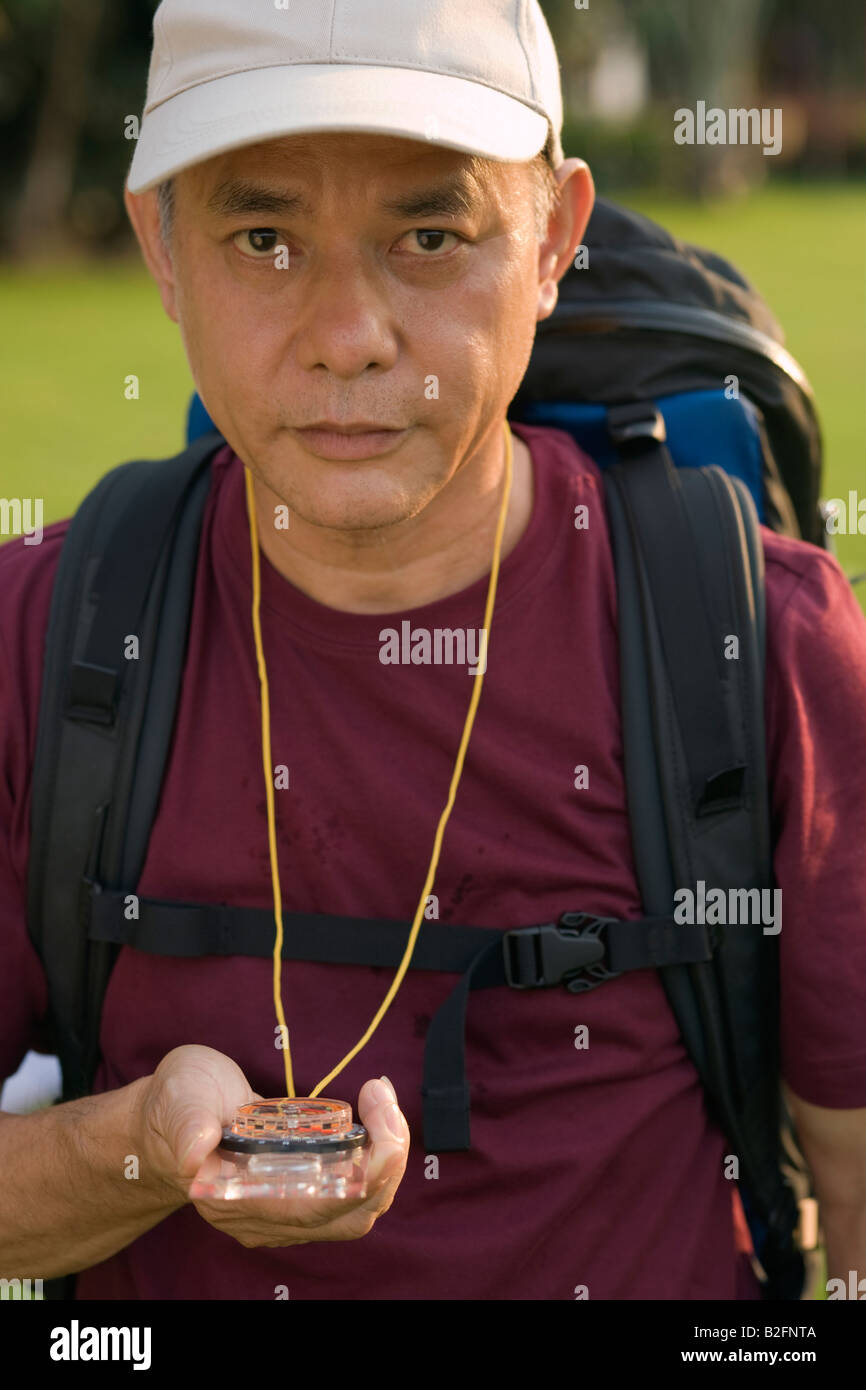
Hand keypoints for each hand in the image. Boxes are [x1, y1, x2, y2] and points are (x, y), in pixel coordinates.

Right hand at [138, 1044, 408, 1246]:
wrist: (169, 1120)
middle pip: (351, 1212)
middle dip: (385, 1158)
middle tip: (382, 1096)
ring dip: (385, 1156)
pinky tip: (373, 1113)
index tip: (372, 1105)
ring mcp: (286, 1212)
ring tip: (382, 1100)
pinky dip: (375, 1155)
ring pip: (359, 1207)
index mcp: (236, 1199)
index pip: (315, 1208)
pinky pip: (353, 1192)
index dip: (360, 1170)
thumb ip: (188, 1123)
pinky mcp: (301, 1195)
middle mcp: (266, 1218)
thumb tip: (195, 1154)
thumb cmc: (177, 1104)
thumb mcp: (179, 1097)